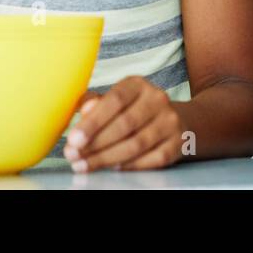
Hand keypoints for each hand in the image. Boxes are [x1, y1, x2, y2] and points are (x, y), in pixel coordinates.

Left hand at [63, 76, 184, 172]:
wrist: (176, 121)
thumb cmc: (134, 110)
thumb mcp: (115, 100)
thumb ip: (94, 103)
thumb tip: (84, 111)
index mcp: (138, 84)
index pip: (114, 100)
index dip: (92, 121)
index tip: (73, 139)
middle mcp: (157, 100)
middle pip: (124, 124)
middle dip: (95, 144)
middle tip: (74, 156)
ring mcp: (170, 122)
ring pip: (137, 144)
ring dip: (107, 158)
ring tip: (86, 165)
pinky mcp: (179, 144)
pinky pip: (152, 159)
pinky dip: (130, 165)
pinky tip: (113, 167)